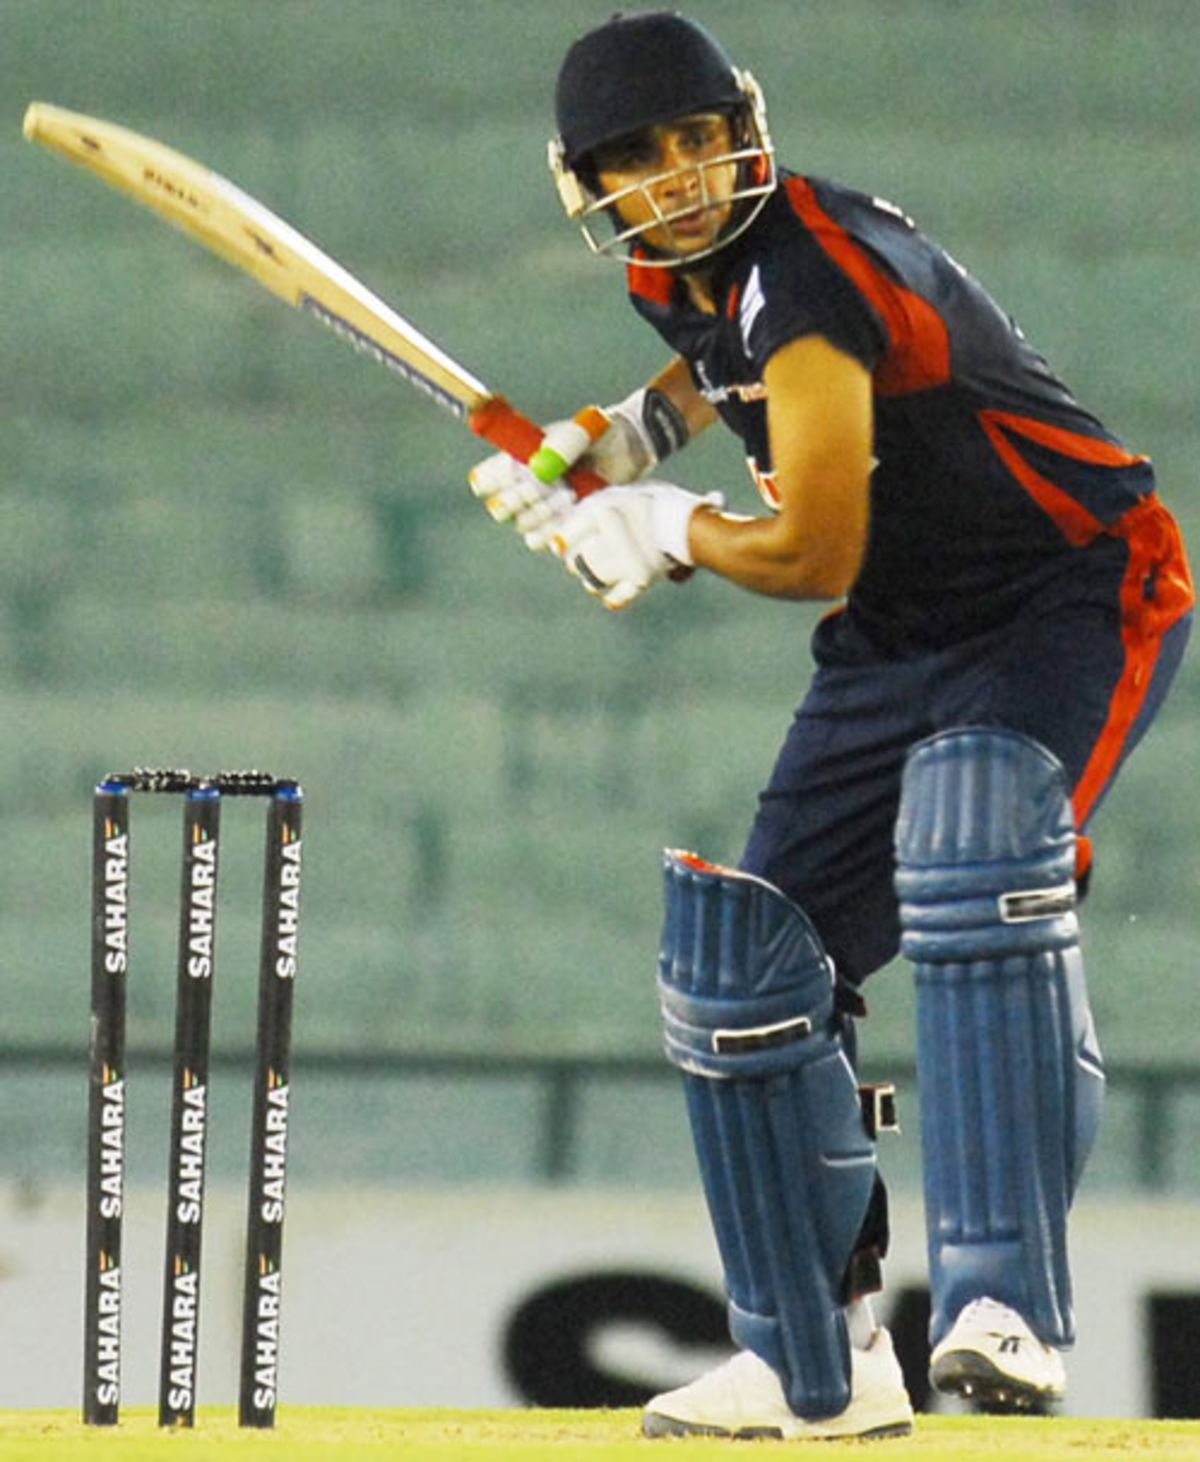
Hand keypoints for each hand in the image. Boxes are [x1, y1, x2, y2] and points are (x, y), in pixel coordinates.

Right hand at [468, 386, 690, 551]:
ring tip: (569, 495)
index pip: (486, 477)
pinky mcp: (561, 527)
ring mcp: (542, 510)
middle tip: (540, 488)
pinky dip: (558, 531)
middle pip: (502, 508)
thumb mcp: (583, 432)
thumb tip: (538, 469)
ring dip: (542, 515)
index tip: (508, 477)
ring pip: (524, 526)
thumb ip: (563, 444)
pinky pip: (547, 540)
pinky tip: (574, 513)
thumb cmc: (599, 435)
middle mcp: (524, 488)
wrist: (627, 451)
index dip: (489, 481)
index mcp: (518, 460)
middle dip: (517, 501)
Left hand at [552, 481, 722, 609]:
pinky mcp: (639, 579)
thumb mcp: (621, 496)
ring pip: (591, 580)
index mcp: (602, 510)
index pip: (564, 536)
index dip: (562, 542)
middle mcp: (608, 535)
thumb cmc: (654, 504)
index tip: (559, 547)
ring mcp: (624, 559)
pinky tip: (612, 595)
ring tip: (602, 572)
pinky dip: (612, 598)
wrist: (689, 521)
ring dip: (593, 579)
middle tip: (585, 557)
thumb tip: (565, 531)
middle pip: (575, 561)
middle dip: (578, 561)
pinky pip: (615, 599)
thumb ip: (593, 510)